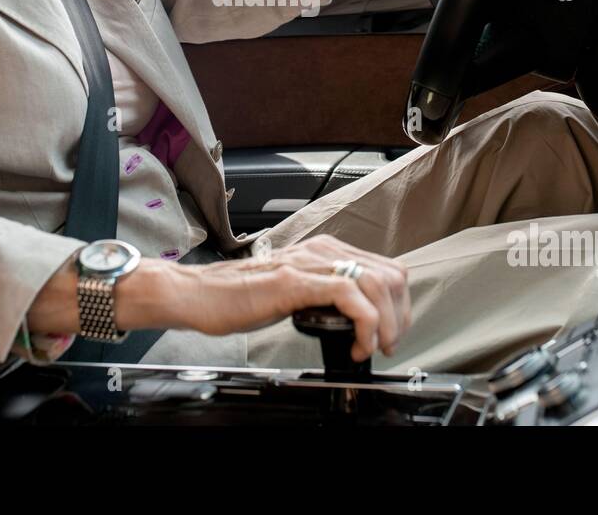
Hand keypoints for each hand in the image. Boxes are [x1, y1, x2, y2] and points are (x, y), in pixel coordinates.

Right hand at [165, 234, 412, 362]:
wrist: (199, 294)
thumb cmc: (239, 297)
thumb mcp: (296, 291)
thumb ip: (324, 294)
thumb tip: (355, 317)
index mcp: (325, 250)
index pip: (386, 269)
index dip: (398, 305)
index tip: (390, 332)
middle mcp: (323, 250)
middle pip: (391, 275)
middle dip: (398, 316)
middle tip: (385, 344)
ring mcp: (310, 262)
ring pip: (377, 283)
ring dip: (385, 323)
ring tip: (372, 347)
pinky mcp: (296, 281)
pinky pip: (350, 295)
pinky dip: (365, 324)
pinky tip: (355, 344)